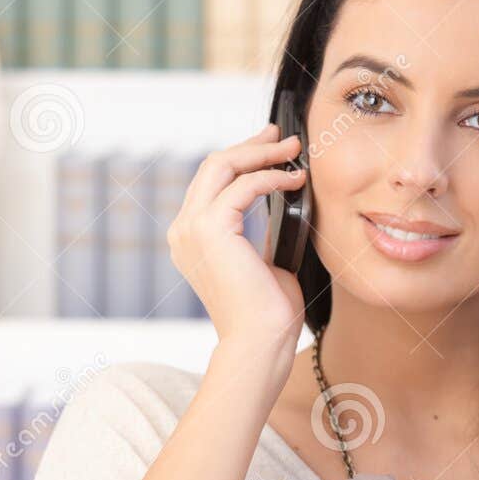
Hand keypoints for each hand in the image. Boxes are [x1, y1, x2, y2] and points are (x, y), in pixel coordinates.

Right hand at [166, 124, 309, 366]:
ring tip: (294, 150)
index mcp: (192, 238)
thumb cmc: (267, 312)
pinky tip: (294, 179)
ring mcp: (191, 228)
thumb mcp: (263, 261)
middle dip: (251, 145)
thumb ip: (260, 231)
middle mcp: (184, 230)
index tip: (272, 146)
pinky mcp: (209, 229)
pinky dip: (271, 176)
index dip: (243, 158)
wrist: (260, 342)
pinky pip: (243, 185)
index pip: (212, 182)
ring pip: (223, 166)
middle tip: (284, 136)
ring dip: (262, 153)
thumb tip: (283, 201)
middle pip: (214, 165)